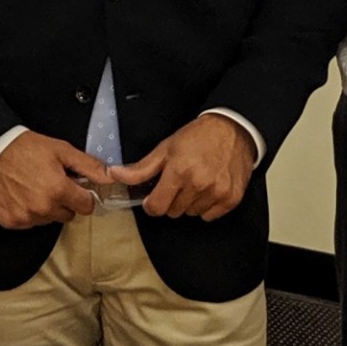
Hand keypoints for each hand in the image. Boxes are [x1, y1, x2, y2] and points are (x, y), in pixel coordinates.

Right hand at [0, 131, 106, 229]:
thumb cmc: (25, 148)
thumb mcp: (61, 150)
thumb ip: (89, 166)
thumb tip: (112, 176)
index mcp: (58, 190)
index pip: (86, 207)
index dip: (81, 195)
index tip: (73, 186)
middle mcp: (43, 208)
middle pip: (67, 215)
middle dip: (63, 201)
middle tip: (50, 183)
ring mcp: (25, 217)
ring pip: (48, 220)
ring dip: (45, 208)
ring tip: (32, 187)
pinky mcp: (10, 222)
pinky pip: (28, 223)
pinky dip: (27, 212)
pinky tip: (20, 195)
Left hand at [111, 116, 256, 221]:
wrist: (232, 129)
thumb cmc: (197, 137)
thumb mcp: (165, 148)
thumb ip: (141, 168)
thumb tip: (114, 174)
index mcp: (179, 171)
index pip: (157, 208)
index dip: (152, 203)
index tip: (155, 195)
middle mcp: (199, 184)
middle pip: (173, 212)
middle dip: (172, 200)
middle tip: (179, 182)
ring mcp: (217, 193)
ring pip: (191, 213)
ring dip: (190, 202)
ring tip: (196, 182)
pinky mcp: (231, 198)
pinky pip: (209, 216)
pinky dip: (207, 206)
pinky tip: (209, 188)